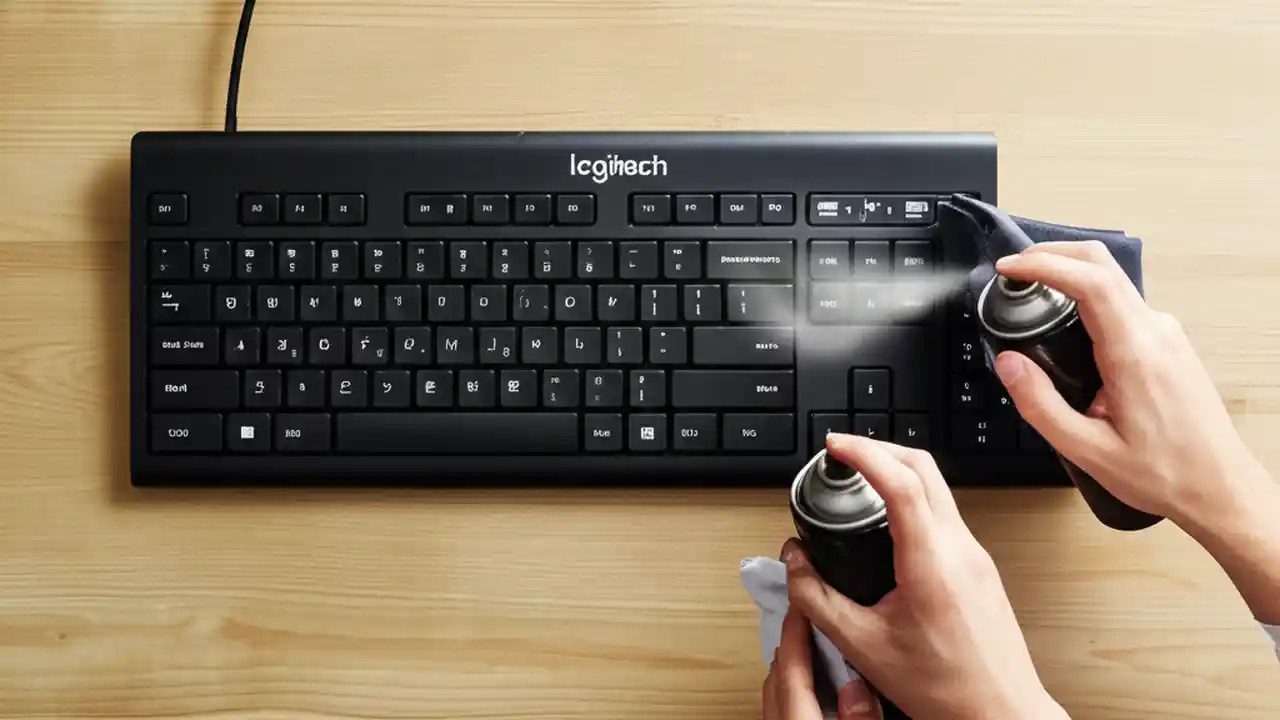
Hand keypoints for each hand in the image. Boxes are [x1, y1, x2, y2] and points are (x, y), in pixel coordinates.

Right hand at [784, 434, 1067, 719]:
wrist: (1002, 713)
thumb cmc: (948, 689)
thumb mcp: (864, 646)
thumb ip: (819, 599)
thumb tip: (795, 564)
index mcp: (933, 563)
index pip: (901, 483)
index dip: (864, 453)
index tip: (836, 445)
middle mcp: (961, 549)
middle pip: (924, 468)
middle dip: (879, 448)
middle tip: (844, 452)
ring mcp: (976, 555)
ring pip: (937, 488)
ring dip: (897, 472)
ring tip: (860, 481)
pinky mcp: (980, 566)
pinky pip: (943, 514)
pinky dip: (911, 499)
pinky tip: (887, 520)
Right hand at [991, 241, 1270, 527]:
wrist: (1219, 486)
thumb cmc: (1164, 473)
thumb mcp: (1088, 450)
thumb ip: (1040, 404)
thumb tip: (1008, 364)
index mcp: (1136, 354)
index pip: (1092, 282)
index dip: (1046, 264)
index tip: (1010, 268)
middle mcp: (1156, 333)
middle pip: (1102, 266)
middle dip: (1052, 255)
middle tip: (1013, 271)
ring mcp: (1166, 334)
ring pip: (1112, 283)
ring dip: (1070, 277)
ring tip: (1030, 298)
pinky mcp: (1167, 342)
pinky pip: (1121, 305)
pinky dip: (1086, 298)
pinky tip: (1064, 326)